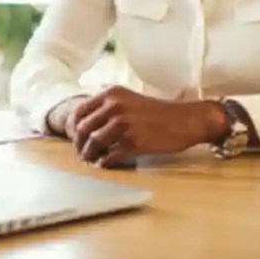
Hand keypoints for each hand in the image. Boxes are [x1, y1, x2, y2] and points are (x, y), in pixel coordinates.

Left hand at [68, 86, 228, 167]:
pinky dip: (104, 162)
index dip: (74, 128)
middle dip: (79, 144)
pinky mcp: (133, 142)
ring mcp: (123, 124)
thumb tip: (84, 121)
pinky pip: (109, 156)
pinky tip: (105, 165)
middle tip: (82, 154)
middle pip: (83, 128)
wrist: (185, 120)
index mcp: (111, 94)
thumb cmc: (158, 112)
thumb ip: (108, 105)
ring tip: (91, 161)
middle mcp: (115, 106)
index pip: (79, 111)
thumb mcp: (130, 98)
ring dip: (89, 155)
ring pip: (94, 143)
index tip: (76, 139)